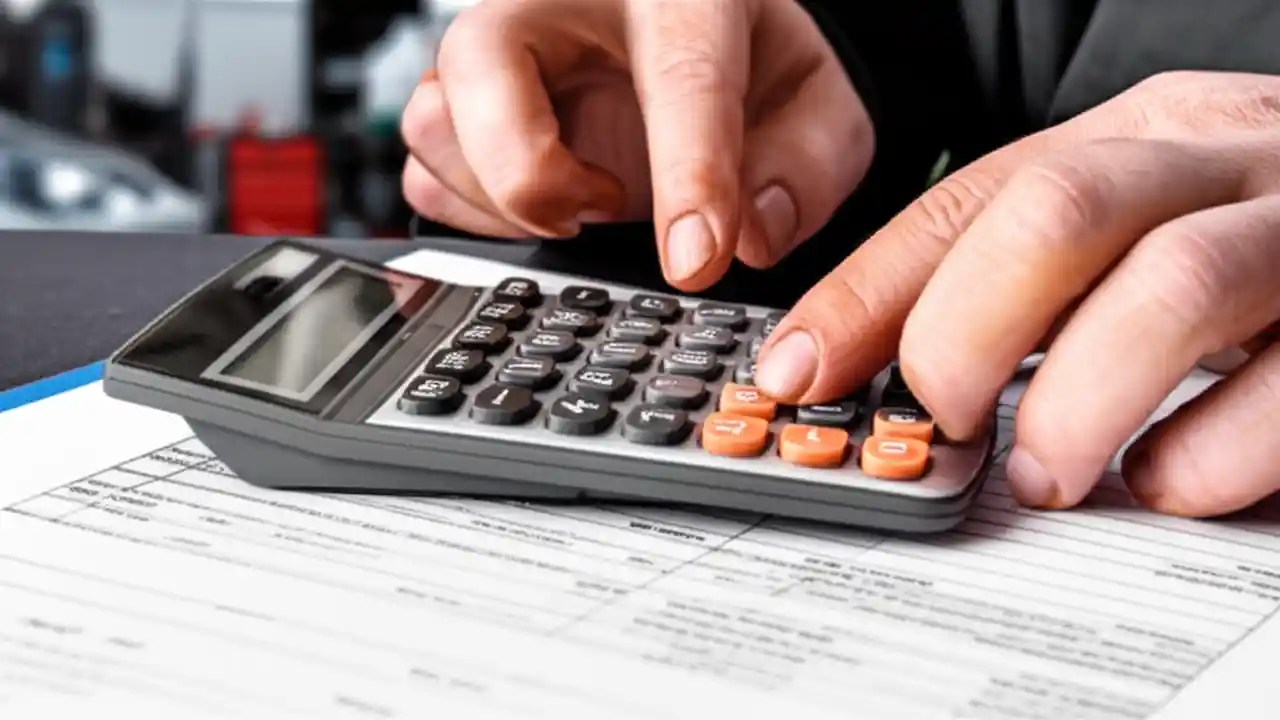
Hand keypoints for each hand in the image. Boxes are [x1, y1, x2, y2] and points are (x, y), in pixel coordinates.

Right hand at [400, 0, 872, 291]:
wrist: (692, 22)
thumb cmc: (748, 59)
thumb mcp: (815, 104)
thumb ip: (805, 169)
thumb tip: (751, 239)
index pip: (678, 76)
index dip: (687, 177)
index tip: (697, 260)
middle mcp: (558, 3)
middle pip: (479, 62)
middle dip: (533, 173)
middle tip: (601, 208)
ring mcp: (496, 50)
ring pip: (429, 120)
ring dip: (500, 196)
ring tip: (581, 206)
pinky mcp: (462, 103)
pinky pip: (425, 170)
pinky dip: (476, 213)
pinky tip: (549, 208)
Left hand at [755, 71, 1279, 516]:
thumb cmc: (1257, 245)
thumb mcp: (1128, 232)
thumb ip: (1011, 281)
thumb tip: (851, 361)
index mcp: (1139, 139)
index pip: (971, 199)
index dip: (866, 292)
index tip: (795, 372)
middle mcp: (1222, 162)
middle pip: (1058, 212)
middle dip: (964, 332)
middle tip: (942, 419)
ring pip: (1174, 288)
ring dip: (1077, 401)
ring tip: (1048, 472)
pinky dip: (1205, 457)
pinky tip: (1168, 479)